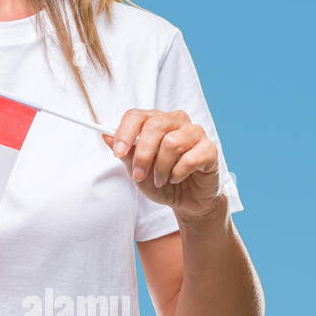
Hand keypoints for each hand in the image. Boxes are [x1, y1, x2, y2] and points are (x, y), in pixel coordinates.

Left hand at [100, 108, 223, 220]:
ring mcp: (195, 133)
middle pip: (154, 125)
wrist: (187, 200)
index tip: (117, 152)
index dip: (124, 132)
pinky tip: (176, 178)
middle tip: (139, 175)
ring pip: (171, 143)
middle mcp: (176, 121)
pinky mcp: (210, 149)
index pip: (136, 115)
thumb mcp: (137, 170)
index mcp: (155, 121)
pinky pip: (190, 158)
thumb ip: (125, 153)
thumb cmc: (161, 181)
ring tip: (160, 180)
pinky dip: (178, 173)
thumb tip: (105, 136)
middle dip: (143, 155)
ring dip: (161, 168)